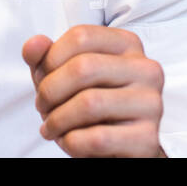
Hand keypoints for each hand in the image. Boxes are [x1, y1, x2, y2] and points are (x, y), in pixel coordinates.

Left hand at [22, 25, 166, 156]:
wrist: (118, 149)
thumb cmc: (88, 107)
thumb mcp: (61, 76)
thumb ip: (43, 57)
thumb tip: (34, 44)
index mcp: (127, 45)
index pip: (81, 36)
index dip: (51, 58)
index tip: (42, 78)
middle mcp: (146, 70)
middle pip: (83, 67)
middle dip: (50, 90)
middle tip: (41, 107)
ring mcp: (152, 104)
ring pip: (89, 104)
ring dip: (58, 120)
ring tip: (51, 127)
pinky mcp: (148, 139)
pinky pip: (98, 138)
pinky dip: (72, 142)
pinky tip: (69, 142)